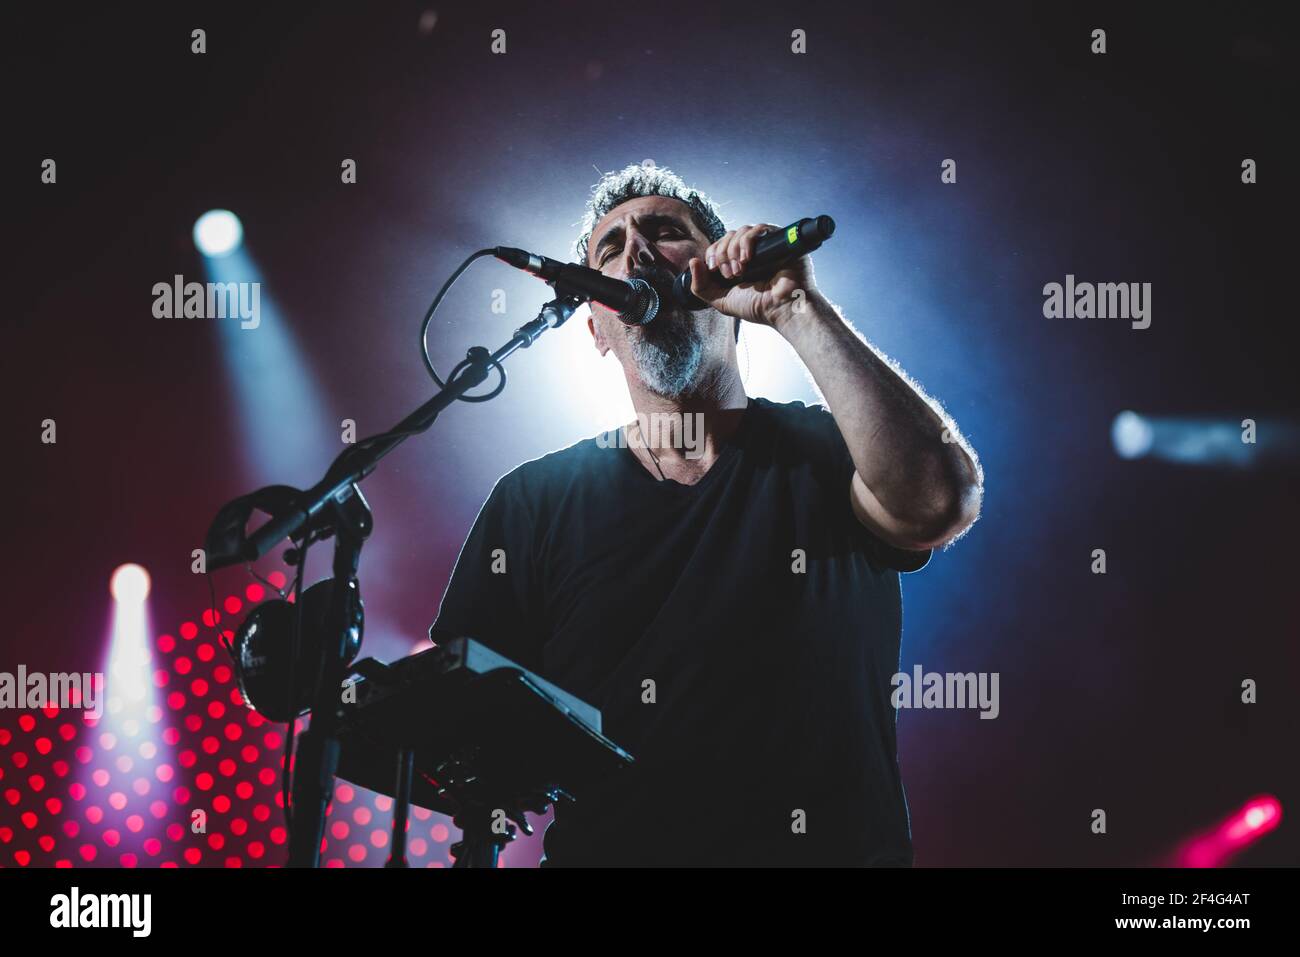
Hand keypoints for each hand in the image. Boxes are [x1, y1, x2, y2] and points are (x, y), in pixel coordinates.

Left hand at [686, 223, 820, 328]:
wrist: (784, 309)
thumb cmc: (758, 307)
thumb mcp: (722, 300)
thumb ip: (701, 286)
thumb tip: (692, 261)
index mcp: (738, 263)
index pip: (719, 246)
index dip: (713, 254)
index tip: (714, 270)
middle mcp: (751, 252)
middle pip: (728, 237)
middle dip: (723, 254)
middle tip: (730, 274)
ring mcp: (765, 245)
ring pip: (741, 231)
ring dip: (734, 249)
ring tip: (740, 270)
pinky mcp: (779, 239)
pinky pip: (758, 229)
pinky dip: (747, 241)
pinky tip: (747, 258)